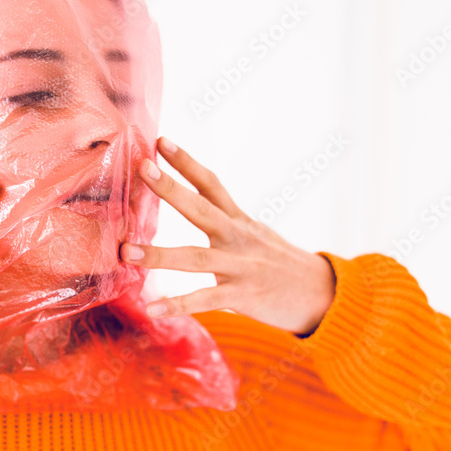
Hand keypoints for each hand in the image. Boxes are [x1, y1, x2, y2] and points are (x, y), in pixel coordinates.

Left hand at [119, 137, 335, 335]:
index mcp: (240, 221)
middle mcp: (238, 238)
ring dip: (158, 255)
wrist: (323, 295)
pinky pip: (206, 300)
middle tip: (142, 168)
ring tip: (126, 252)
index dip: (187, 162)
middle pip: (200, 209)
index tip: (161, 142)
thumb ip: (228, 225)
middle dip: (170, 189)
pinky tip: (153, 309)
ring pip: (195, 258)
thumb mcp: (258, 236)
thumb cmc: (284, 267)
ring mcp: (241, 266)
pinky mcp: (244, 295)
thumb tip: (200, 211)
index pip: (212, 184)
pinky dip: (178, 305)